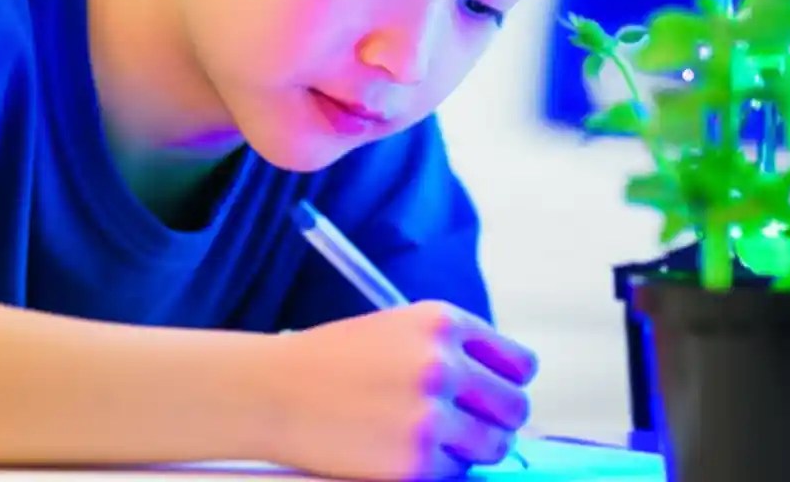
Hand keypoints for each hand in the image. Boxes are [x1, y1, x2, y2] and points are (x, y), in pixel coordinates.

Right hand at [265, 301, 537, 479]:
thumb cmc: (330, 362)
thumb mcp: (397, 330)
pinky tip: (407, 454)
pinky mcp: (416, 460)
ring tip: (439, 442)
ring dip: (474, 449)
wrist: (271, 390)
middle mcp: (443, 363)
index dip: (511, 383)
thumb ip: (449, 350)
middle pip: (514, 407)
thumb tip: (497, 388)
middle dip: (498, 420)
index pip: (518, 362)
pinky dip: (439, 469)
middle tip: (473, 427)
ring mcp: (431, 414)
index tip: (498, 394)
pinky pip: (456, 473)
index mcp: (443, 323)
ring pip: (494, 445)